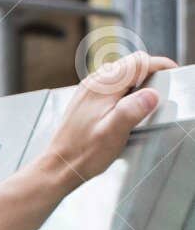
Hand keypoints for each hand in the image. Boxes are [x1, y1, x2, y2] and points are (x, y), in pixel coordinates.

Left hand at [40, 50, 177, 192]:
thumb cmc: (82, 154)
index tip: (170, 72)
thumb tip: (151, 95)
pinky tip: (126, 108)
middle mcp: (94, 83)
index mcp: (103, 86)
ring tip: (145, 100)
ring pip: (120, 73)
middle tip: (161, 88)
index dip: (159, 65)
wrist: (59, 166)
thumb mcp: (113, 134)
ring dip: (136, 81)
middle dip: (149, 73)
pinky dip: (124, 90)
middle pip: (130, 64)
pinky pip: (110, 85)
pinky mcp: (86, 99)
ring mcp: (88, 90)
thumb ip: (133, 111)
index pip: (138, 63)